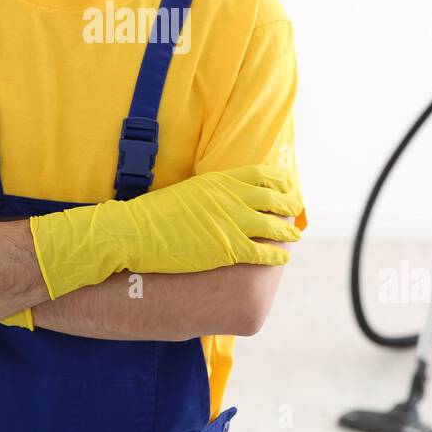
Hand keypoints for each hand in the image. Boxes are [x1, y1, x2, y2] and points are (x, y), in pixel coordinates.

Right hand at [28, 165, 303, 300]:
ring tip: (294, 235)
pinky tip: (283, 257)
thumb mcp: (187, 192)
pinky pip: (263, 252)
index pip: (262, 175)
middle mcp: (231, 198)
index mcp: (219, 180)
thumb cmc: (154, 215)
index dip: (280, 181)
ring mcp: (232, 223)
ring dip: (287, 231)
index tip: (288, 185)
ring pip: (273, 226)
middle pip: (273, 198)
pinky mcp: (229, 249)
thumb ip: (211, 193)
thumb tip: (224, 198)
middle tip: (296, 210)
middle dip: (288, 205)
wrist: (136, 233)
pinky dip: (277, 254)